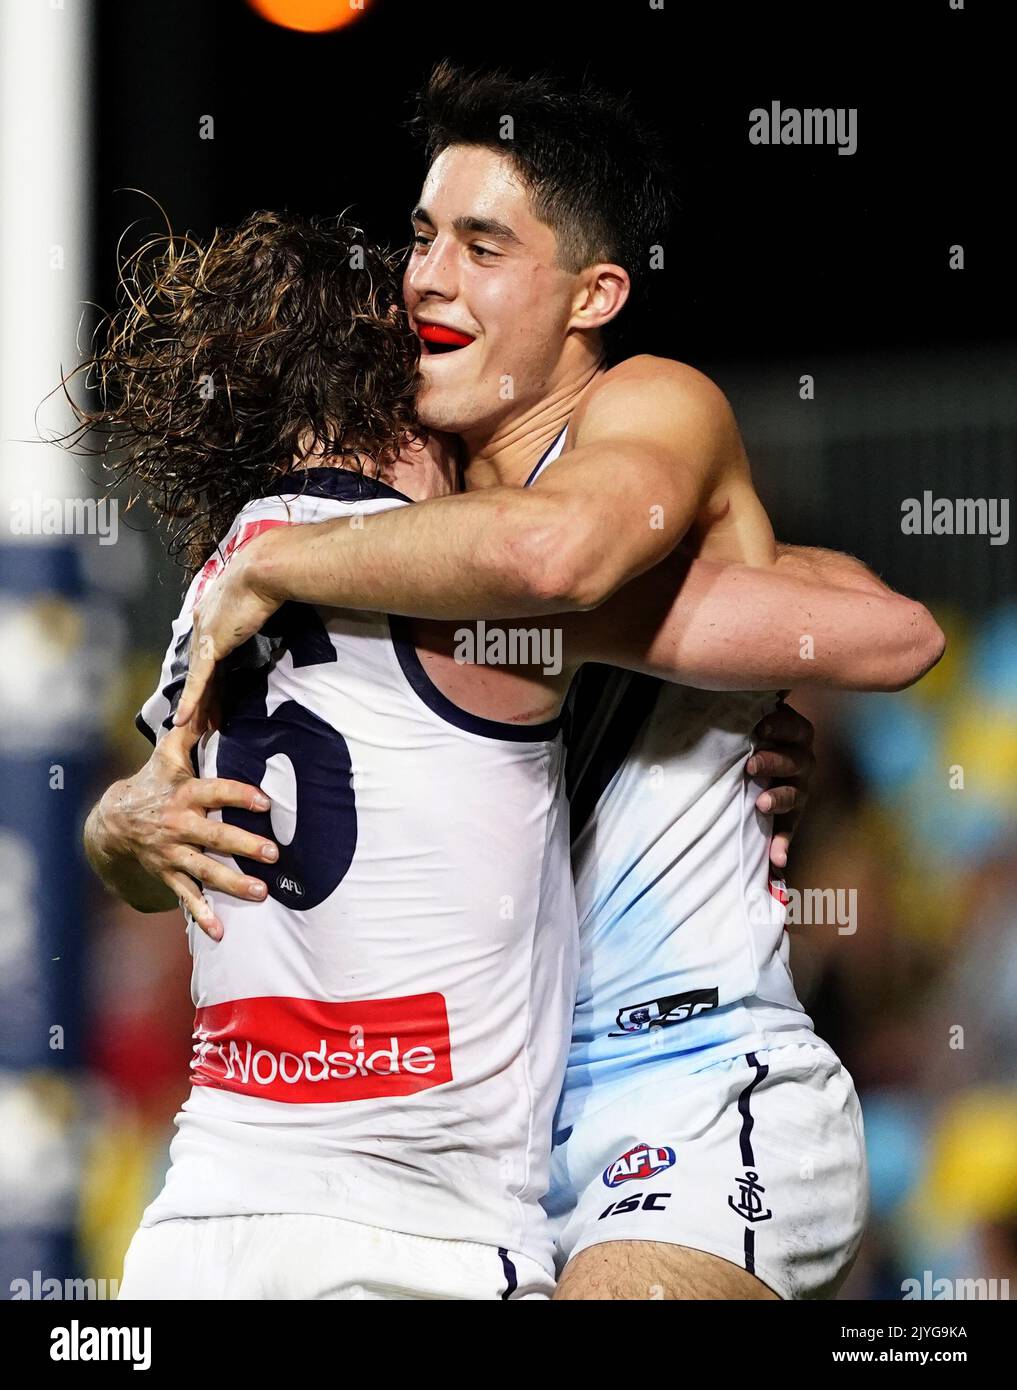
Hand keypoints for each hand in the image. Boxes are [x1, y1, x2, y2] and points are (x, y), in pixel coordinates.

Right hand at [98, 720, 278, 938]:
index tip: (265, 801)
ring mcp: (173, 853)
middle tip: (273, 854)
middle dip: (244, 846)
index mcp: (184, 794)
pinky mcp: (168, 874)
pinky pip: (186, 897)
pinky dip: (203, 915)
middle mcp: (180, 825)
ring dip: (233, 884)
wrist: (113, 821)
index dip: (239, 795)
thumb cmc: (153, 781)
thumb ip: (191, 732)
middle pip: (215, 837)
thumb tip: (208, 699)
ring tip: (262, 893)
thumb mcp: (167, 754)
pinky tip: (220, 933)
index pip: (215, 792)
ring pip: (205, 871)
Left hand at [175, 538, 280, 729]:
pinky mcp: (211, 646)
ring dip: (198, 705)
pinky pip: (199, 681)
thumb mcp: (257, 597)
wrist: (263, 569)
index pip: (208, 651)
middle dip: (202, 695)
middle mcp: (202, 623)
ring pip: (198, 679)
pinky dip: (192, 702)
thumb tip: (265, 613)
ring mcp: (204, 635)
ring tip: (197, 727)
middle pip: (200, 668)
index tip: (214, 691)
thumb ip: (254, 610)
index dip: (210, 673)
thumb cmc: (267, 576)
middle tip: (203, 718)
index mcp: (211, 612)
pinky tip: (185, 720)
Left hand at [747, 703, 815, 870]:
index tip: (760, 727)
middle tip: (750, 765)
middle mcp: (801, 760)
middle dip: (775, 761)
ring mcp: (798, 789)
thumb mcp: (739, 718)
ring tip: (761, 805)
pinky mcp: (790, 815)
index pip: (795, 727)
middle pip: (797, 760)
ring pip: (797, 794)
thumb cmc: (738, 735)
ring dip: (780, 799)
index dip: (781, 725)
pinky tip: (777, 859)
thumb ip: (740, 703)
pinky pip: (790, 829)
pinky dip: (783, 843)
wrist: (737, 768)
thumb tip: (725, 670)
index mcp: (791, 733)